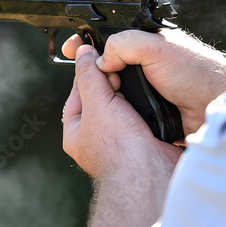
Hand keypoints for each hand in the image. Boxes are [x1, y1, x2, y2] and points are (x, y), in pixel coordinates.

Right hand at [62, 28, 225, 139]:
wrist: (217, 108)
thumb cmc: (196, 72)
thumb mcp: (157, 48)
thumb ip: (125, 45)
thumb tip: (100, 61)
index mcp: (145, 44)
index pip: (108, 37)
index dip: (87, 42)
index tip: (70, 49)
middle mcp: (143, 65)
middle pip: (105, 67)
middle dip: (92, 72)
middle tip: (80, 78)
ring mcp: (145, 89)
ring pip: (112, 92)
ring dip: (105, 96)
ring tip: (99, 98)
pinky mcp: (148, 112)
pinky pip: (124, 112)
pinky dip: (118, 113)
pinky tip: (114, 115)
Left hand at [62, 44, 180, 179]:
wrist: (149, 173)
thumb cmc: (117, 147)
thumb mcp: (96, 102)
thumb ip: (88, 75)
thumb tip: (82, 53)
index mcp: (75, 131)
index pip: (78, 93)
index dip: (89, 73)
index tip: (99, 58)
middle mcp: (95, 138)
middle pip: (101, 98)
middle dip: (112, 84)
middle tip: (119, 78)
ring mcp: (120, 141)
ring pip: (123, 106)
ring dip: (131, 95)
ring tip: (134, 89)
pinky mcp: (142, 142)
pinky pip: (141, 116)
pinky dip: (146, 107)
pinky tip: (149, 101)